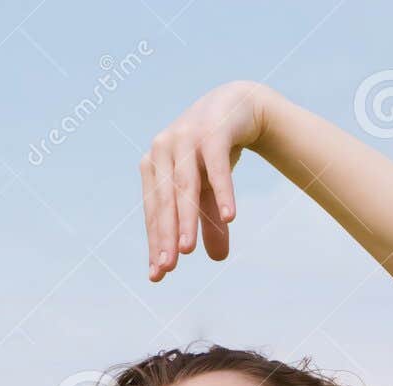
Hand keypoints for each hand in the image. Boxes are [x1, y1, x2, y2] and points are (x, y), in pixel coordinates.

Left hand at [139, 80, 269, 281]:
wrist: (237, 105)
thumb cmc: (214, 150)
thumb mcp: (210, 189)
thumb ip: (209, 220)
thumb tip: (216, 259)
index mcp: (154, 166)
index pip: (154, 211)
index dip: (156, 242)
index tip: (158, 274)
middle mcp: (163, 150)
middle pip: (165, 201)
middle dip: (166, 235)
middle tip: (168, 267)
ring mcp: (186, 139)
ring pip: (185, 186)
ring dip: (186, 219)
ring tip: (187, 250)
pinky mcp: (213, 132)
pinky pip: (217, 167)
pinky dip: (223, 191)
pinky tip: (231, 217)